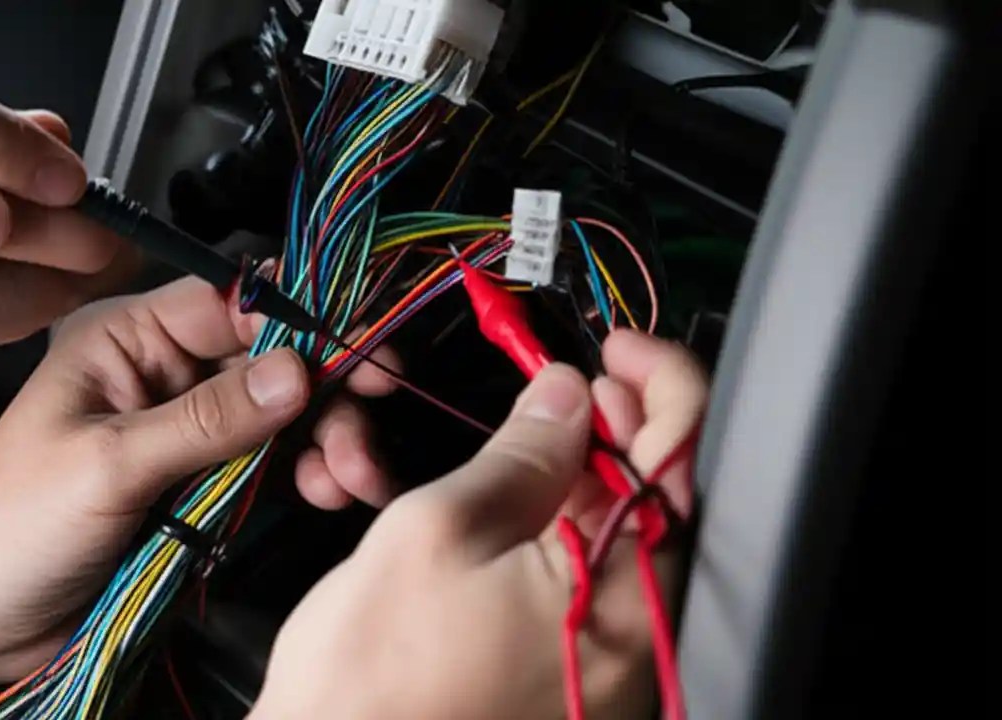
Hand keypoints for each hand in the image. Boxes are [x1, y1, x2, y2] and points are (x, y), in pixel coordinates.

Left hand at [0, 278, 393, 682]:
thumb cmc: (5, 528)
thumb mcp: (108, 466)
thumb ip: (206, 419)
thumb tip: (296, 369)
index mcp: (128, 341)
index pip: (234, 303)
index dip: (306, 317)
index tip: (364, 346)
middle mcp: (166, 376)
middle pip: (276, 360)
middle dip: (331, 390)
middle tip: (370, 423)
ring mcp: (190, 434)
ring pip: (288, 415)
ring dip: (332, 439)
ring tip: (353, 478)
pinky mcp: (206, 487)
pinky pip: (277, 466)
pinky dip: (313, 474)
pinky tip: (330, 491)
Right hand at [252, 331, 707, 719]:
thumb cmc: (374, 677)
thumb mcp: (439, 529)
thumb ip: (521, 454)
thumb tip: (565, 395)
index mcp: (625, 595)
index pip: (686, 459)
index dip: (663, 383)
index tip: (622, 349)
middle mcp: (638, 636)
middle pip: (666, 499)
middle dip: (625, 425)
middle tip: (576, 382)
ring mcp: (609, 665)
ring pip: (629, 540)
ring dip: (592, 473)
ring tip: (542, 434)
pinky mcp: (572, 678)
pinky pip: (596, 584)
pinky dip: (571, 528)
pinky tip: (530, 502)